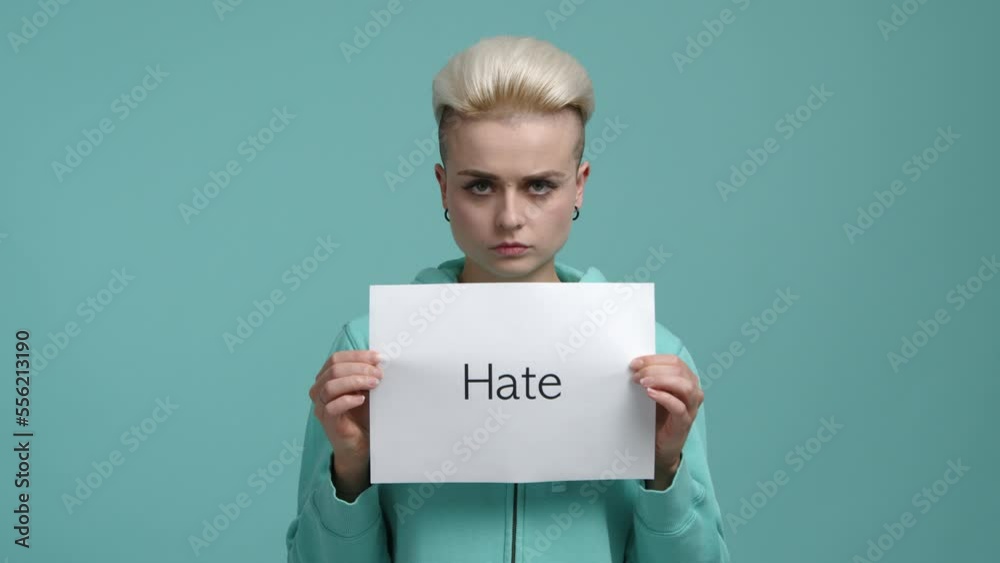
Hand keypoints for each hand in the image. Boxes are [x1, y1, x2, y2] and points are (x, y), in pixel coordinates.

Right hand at [308, 349, 382, 475]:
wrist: (361, 443)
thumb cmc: (363, 414)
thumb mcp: (366, 389)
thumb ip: (367, 374)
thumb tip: (379, 360)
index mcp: (326, 378)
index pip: (336, 359)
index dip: (357, 355)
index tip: (378, 358)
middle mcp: (319, 390)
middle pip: (334, 370)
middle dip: (359, 368)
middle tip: (379, 374)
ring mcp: (321, 406)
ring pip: (330, 386)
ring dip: (355, 381)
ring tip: (374, 384)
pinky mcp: (327, 422)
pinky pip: (331, 407)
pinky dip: (348, 400)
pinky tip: (362, 400)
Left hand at [629, 354, 703, 483]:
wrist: (660, 444)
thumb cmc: (657, 414)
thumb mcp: (654, 391)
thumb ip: (650, 377)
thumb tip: (635, 364)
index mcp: (687, 378)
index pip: (674, 361)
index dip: (653, 359)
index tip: (635, 363)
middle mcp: (693, 390)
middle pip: (678, 370)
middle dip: (653, 369)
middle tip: (635, 374)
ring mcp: (691, 407)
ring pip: (683, 386)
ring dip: (660, 380)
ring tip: (642, 383)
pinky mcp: (685, 422)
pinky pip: (679, 407)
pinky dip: (664, 397)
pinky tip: (650, 394)